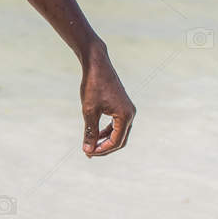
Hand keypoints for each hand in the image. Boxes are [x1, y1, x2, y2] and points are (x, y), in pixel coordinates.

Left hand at [80, 42, 134, 156]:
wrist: (97, 65)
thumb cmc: (93, 86)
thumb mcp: (89, 111)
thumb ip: (90, 132)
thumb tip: (88, 150)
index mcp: (125, 115)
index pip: (116, 141)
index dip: (102, 150)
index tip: (87, 152)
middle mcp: (130, 113)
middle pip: (120, 139)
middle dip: (105, 148)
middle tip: (89, 153)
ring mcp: (127, 109)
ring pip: (119, 132)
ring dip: (106, 140)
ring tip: (90, 145)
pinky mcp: (122, 106)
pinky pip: (117, 124)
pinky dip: (107, 131)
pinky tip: (95, 134)